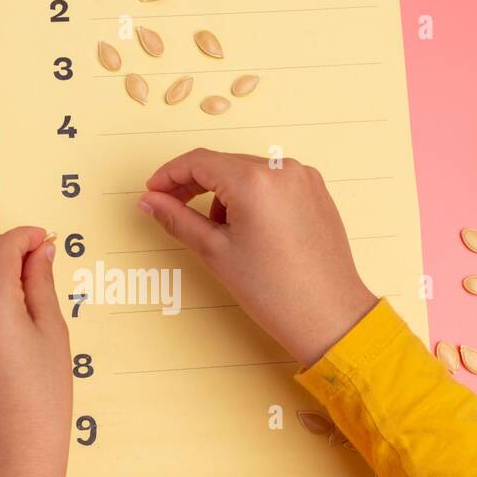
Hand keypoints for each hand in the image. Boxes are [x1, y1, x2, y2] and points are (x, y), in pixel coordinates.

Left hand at [0, 226, 71, 476]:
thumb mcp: (52, 334)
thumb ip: (41, 284)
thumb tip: (39, 252)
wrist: (6, 455)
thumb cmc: (39, 400)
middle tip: (30, 254)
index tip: (43, 238)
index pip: (4, 247)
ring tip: (11, 279)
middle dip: (2, 246)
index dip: (26, 237)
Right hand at [138, 148, 376, 366]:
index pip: (199, 162)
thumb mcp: (215, 251)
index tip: (153, 191)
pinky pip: (273, 182)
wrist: (327, 315)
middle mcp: (282, 169)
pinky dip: (252, 197)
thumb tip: (148, 201)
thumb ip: (177, 219)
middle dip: (194, 184)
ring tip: (219, 234)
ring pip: (248, 173)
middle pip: (223, 164)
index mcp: (255, 180)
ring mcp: (304, 178)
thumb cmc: (274, 290)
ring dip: (224, 193)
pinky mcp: (316, 191)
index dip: (169, 175)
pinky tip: (247, 230)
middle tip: (170, 208)